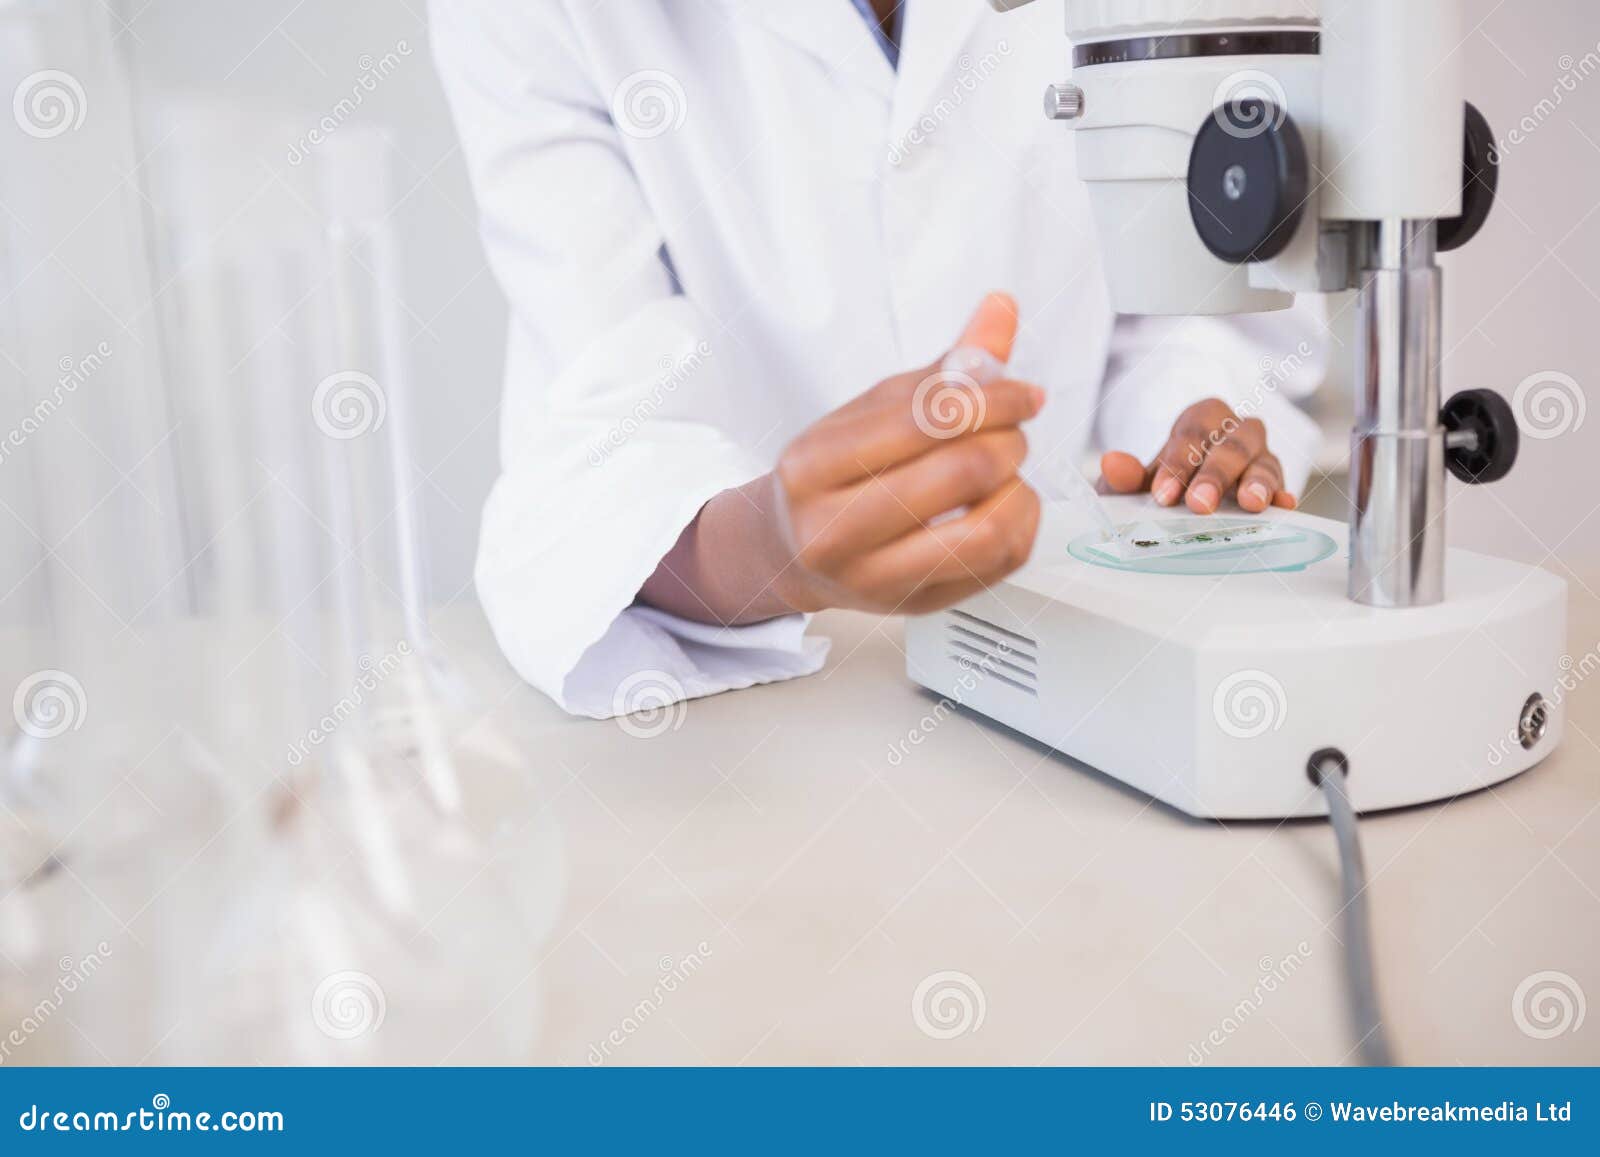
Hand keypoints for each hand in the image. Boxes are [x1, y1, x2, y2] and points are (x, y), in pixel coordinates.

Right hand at [639, 294, 1045, 623]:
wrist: (793, 550)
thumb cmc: (837, 472)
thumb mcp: (873, 409)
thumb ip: (943, 368)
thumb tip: (1002, 308)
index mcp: (812, 465)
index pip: (925, 419)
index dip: (994, 398)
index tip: (1023, 393)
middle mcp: (832, 530)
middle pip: (961, 473)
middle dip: (1008, 440)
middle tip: (1013, 431)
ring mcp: (873, 579)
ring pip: (986, 531)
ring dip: (1018, 488)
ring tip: (1008, 469)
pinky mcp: (914, 606)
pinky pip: (998, 564)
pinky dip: (1022, 523)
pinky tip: (1005, 502)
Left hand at [1098, 397, 1296, 514]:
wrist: (1190, 494)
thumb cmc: (1169, 480)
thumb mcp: (1144, 478)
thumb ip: (1127, 474)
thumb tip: (1110, 464)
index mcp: (1202, 419)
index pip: (1192, 434)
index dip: (1177, 464)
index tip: (1162, 495)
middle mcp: (1236, 432)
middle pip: (1231, 444)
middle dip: (1215, 474)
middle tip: (1199, 504)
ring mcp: (1260, 457)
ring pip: (1264, 461)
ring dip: (1257, 482)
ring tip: (1250, 504)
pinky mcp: (1275, 484)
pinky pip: (1283, 486)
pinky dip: (1282, 495)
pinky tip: (1284, 507)